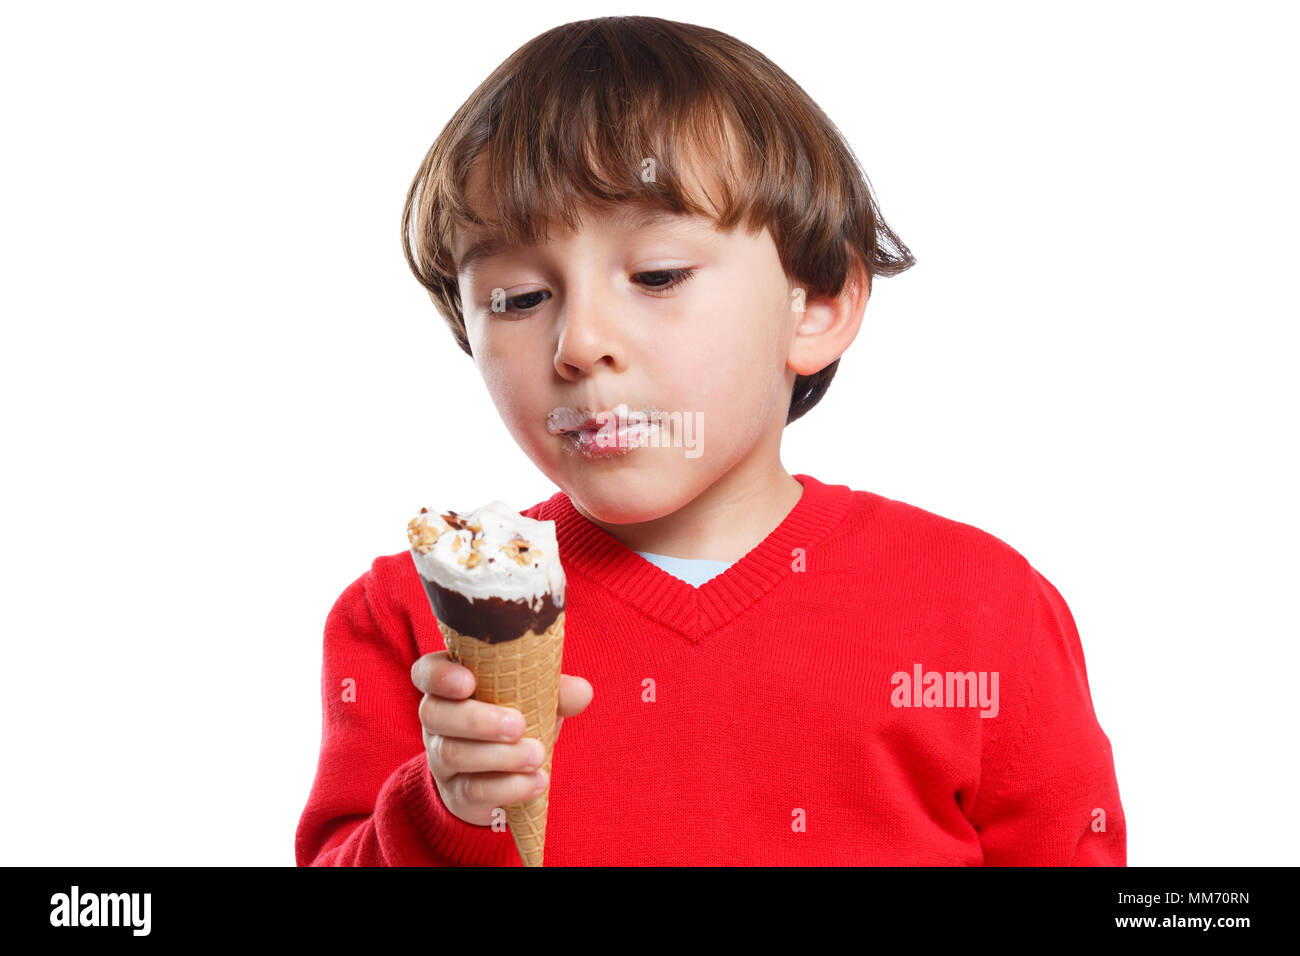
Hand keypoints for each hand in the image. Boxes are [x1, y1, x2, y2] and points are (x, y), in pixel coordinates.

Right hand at [410, 650, 593, 825]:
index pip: (426, 672)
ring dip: (499, 756)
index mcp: (452, 684)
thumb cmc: (518, 719)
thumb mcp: (536, 699)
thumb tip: (581, 691)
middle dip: (477, 720)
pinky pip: (472, 790)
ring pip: (452, 753)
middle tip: (519, 725)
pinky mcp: (456, 792)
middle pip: (434, 714)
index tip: (468, 682)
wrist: (506, 774)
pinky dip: (509, 786)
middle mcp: (437, 717)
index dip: (440, 676)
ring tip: (537, 755)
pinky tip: (537, 782)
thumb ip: (556, 691)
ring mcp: (440, 756)